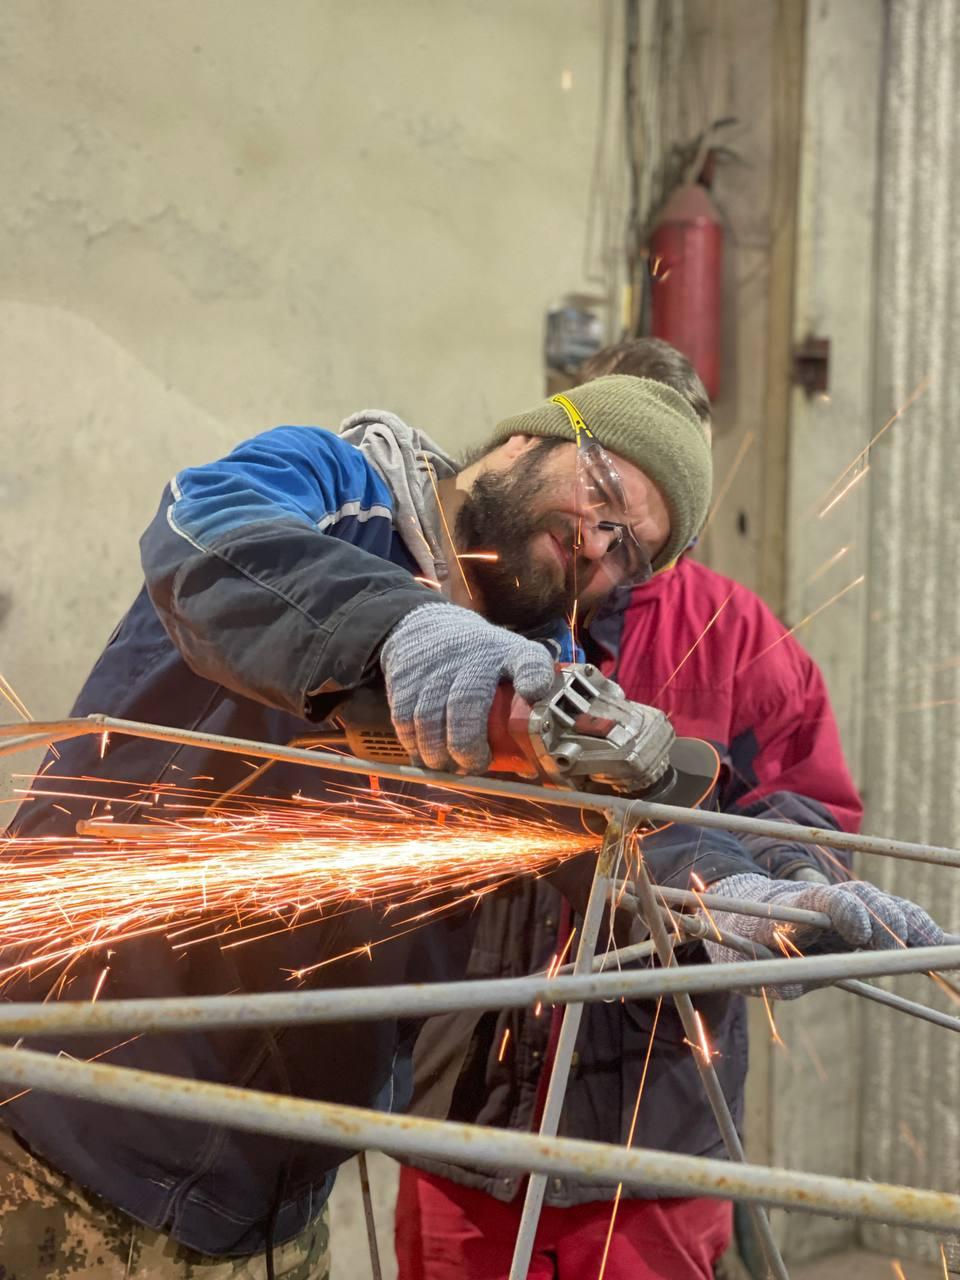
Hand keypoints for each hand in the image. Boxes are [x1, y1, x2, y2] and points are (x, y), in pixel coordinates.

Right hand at [379, 602, 555, 772]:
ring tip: (448, 766)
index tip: (532, 692)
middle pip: (466, 702)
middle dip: (467, 744)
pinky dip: (414, 744)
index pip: (528, 659)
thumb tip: (530, 762)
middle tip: (473, 766)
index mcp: (508, 654)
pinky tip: (424, 757)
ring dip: (438, 752)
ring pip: (430, 718)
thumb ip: (525, 709)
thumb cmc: (479, 659)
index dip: (533, 676)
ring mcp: (435, 667)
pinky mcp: (406, 678)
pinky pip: (405, 719)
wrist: (427, 628)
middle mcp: (472, 657)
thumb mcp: (510, 663)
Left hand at [702, 872, 945, 998]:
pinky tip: (939, 944)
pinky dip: (915, 928)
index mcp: (790, 906)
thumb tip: (790, 988)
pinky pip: (890, 918)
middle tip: (901, 943)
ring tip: (935, 945)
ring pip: (881, 904)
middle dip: (884, 916)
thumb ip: (768, 976)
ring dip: (909, 921)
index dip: (844, 909)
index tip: (861, 932)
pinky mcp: (856, 921)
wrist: (739, 917)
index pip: (822, 897)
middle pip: (860, 895)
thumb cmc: (740, 946)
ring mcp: (841, 908)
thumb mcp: (744, 966)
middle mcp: (821, 902)